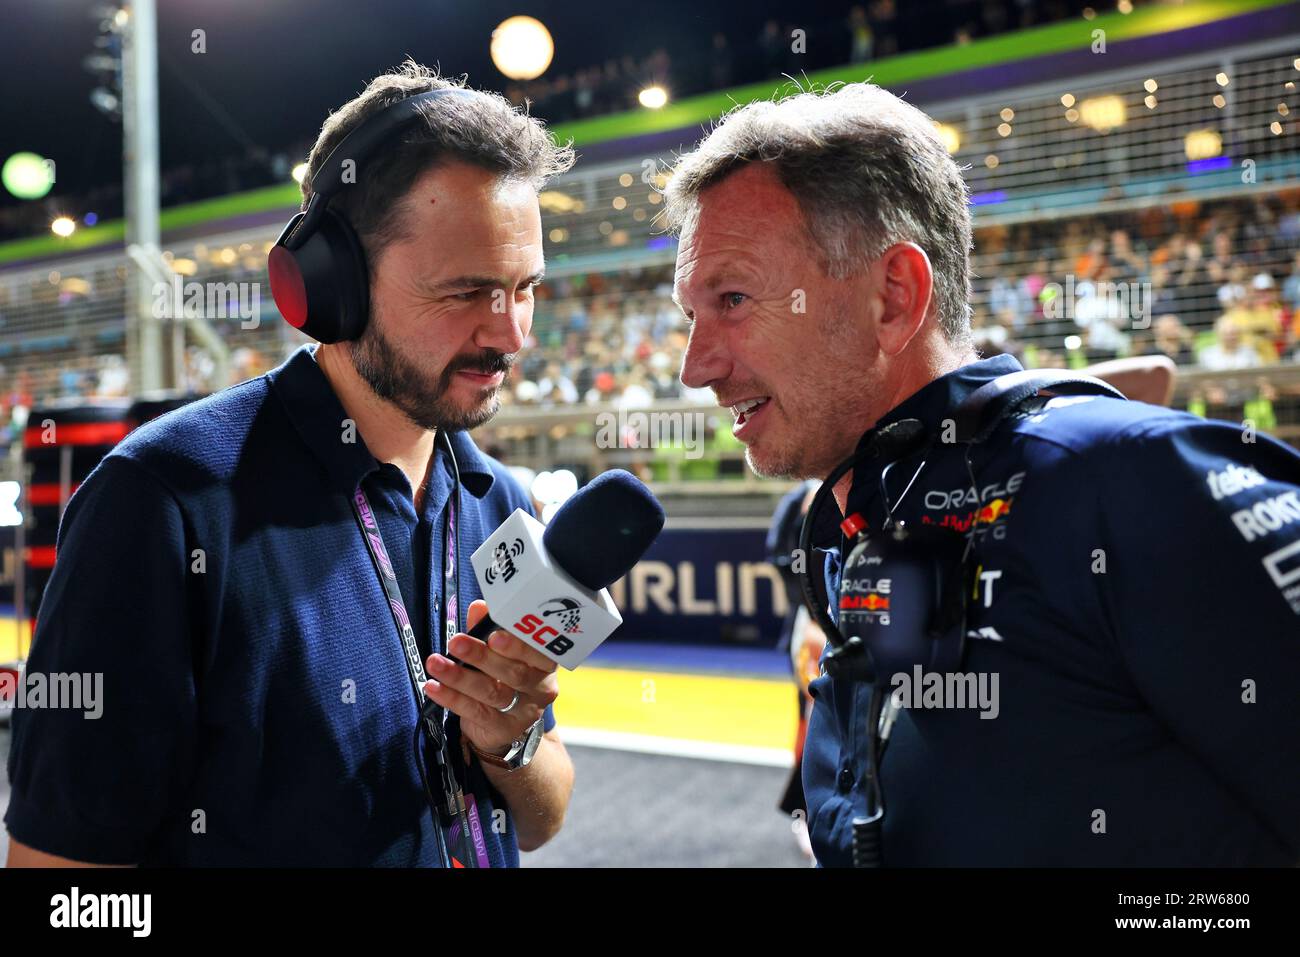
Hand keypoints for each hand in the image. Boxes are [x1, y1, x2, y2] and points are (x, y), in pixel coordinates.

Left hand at [422, 599, 558, 754]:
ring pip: (492, 692)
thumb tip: (480, 608)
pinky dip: (452, 698)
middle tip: (456, 642)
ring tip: (436, 663)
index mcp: (544, 662)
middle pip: (514, 672)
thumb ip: (491, 628)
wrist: (505, 723)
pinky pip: (476, 712)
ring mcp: (524, 712)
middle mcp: (540, 688)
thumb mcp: (500, 651)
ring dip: (460, 676)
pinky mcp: (504, 729)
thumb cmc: (503, 675)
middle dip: (481, 656)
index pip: (538, 652)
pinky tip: (434, 686)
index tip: (493, 634)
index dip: (518, 644)